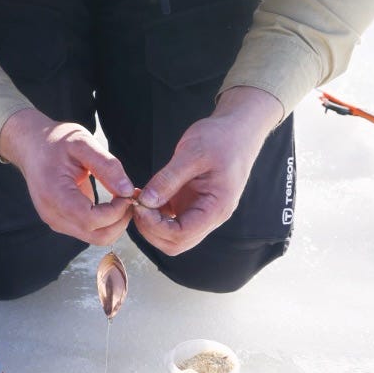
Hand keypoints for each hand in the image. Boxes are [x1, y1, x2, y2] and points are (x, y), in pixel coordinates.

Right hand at [0, 107, 133, 244]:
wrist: (32, 146)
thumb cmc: (56, 141)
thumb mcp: (82, 143)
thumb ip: (106, 166)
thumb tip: (127, 191)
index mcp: (54, 195)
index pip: (91, 220)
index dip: (116, 212)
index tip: (128, 192)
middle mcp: (53, 215)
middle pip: (97, 236)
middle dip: (121, 221)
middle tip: (131, 197)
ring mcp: (57, 222)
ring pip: (97, 237)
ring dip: (116, 222)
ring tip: (124, 197)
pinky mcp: (63, 223)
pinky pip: (91, 231)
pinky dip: (107, 221)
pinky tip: (114, 202)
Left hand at [132, 87, 283, 255]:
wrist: (238, 130)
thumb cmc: (221, 138)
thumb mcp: (193, 152)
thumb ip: (169, 179)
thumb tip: (146, 201)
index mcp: (216, 208)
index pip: (181, 235)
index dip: (155, 226)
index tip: (139, 205)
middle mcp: (210, 217)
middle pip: (176, 243)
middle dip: (151, 229)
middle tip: (135, 205)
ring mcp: (201, 212)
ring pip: (172, 235)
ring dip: (151, 224)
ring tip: (138, 199)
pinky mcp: (192, 204)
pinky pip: (171, 220)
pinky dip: (155, 214)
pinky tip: (145, 196)